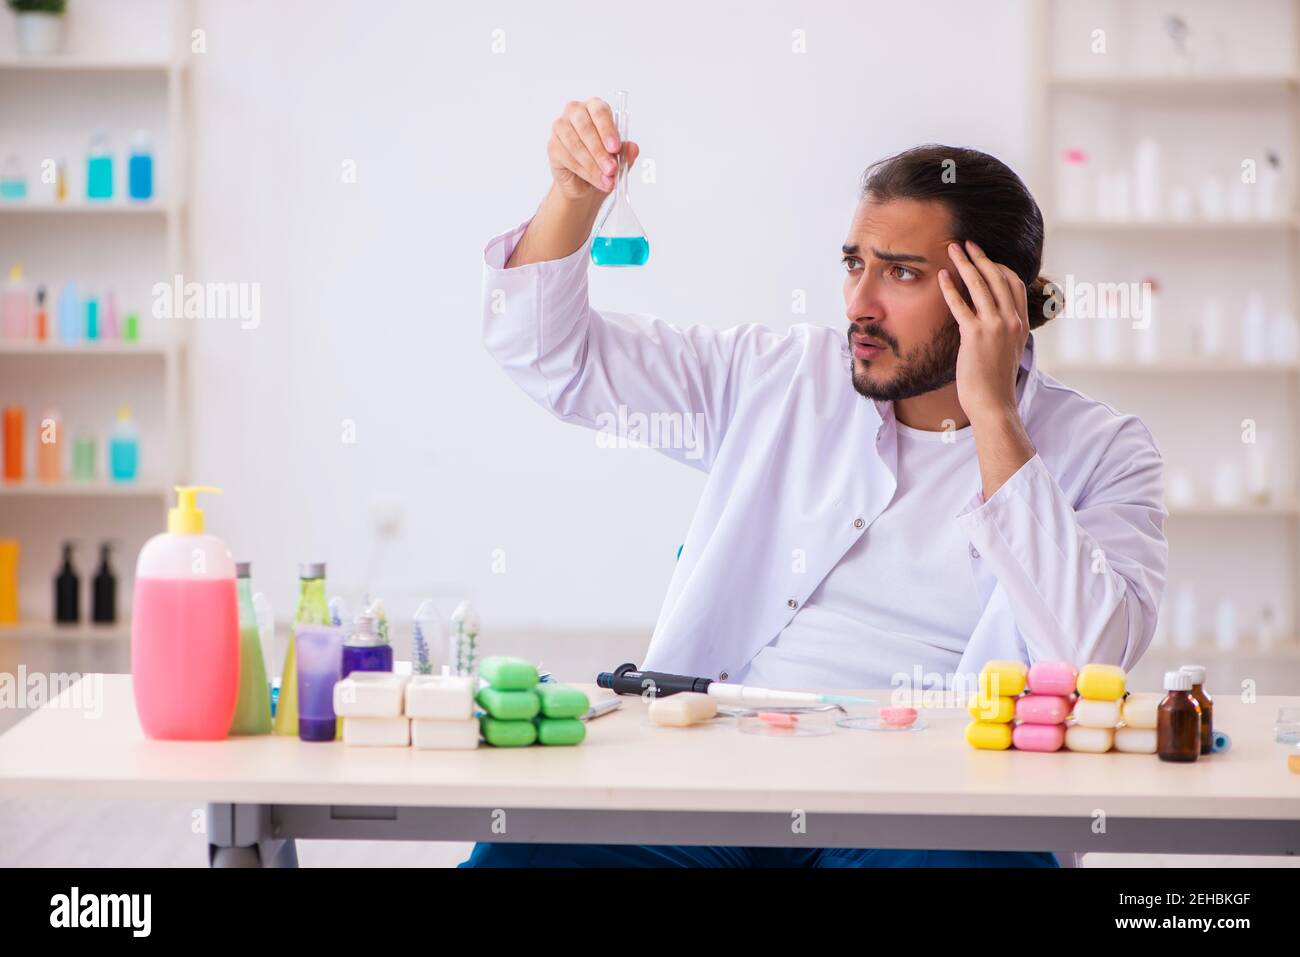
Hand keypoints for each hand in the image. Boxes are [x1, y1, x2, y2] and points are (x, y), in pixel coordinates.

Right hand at [548, 97, 639, 202]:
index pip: (600, 111)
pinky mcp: (552, 145)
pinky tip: (593, 178)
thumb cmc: (602, 165)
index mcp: (595, 108)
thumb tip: (633, 148)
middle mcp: (576, 112)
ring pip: (575, 143)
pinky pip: (566, 156)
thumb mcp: (620, 160)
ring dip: (592, 164)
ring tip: (606, 178)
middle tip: (612, 169)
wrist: (586, 185)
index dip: (608, 130)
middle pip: (585, 126)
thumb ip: (626, 153)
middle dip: (600, 151)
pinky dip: (582, 170)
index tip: (615, 148)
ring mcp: (561, 127)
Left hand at [938, 240, 1028, 422]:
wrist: (994, 404)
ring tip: (952, 250)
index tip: (984, 258)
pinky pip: (961, 305)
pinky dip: (950, 288)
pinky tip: (941, 277)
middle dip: (981, 257)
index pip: (1015, 284)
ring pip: (981, 286)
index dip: (999, 267)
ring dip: (965, 264)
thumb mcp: (1007, 352)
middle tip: (967, 243)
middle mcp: (1012, 321)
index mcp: (1021, 324)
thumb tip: (990, 322)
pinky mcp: (975, 336)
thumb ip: (1003, 333)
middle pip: (999, 278)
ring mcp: (995, 327)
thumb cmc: (995, 383)